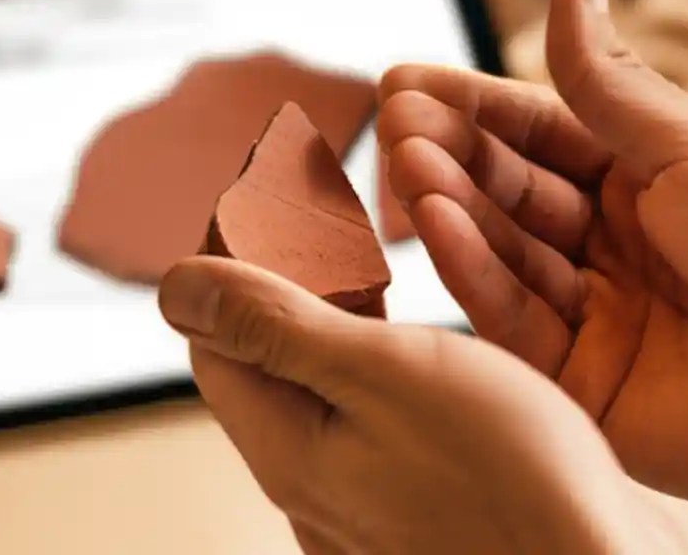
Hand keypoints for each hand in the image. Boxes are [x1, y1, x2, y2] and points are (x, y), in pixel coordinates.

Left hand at [159, 257, 680, 554]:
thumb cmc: (511, 475)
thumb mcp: (386, 374)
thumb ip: (277, 329)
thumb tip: (175, 285)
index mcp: (287, 449)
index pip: (214, 336)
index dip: (229, 256)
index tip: (266, 194)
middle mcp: (310, 480)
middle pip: (260, 359)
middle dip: (276, 278)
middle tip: (314, 213)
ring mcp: (360, 492)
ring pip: (314, 381)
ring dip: (324, 312)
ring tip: (359, 256)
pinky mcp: (410, 491)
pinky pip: (361, 408)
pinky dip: (368, 353)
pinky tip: (405, 333)